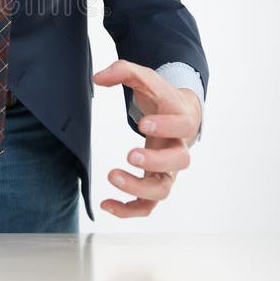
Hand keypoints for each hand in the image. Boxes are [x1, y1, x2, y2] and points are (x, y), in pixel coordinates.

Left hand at [92, 59, 201, 218]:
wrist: (180, 114)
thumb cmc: (161, 97)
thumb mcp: (145, 78)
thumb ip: (123, 71)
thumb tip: (98, 78)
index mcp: (180, 119)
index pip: (181, 125)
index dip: (165, 126)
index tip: (143, 124)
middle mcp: (179, 147)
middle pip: (179, 161)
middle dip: (155, 161)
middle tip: (130, 155)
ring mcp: (168, 169)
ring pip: (163, 189)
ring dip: (139, 188)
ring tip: (112, 176)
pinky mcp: (156, 182)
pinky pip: (148, 205)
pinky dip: (129, 209)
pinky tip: (106, 204)